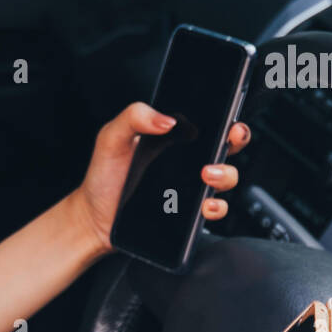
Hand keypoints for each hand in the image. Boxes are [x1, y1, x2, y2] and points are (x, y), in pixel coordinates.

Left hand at [75, 102, 250, 253]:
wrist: (95, 216)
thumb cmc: (104, 174)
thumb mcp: (112, 138)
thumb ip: (134, 117)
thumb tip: (166, 119)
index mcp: (174, 137)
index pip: (209, 121)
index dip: (226, 116)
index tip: (228, 117)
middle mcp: (188, 160)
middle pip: (228, 145)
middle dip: (237, 139)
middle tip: (227, 139)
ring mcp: (191, 187)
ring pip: (227, 177)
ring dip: (226, 174)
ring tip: (206, 175)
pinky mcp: (189, 212)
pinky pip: (215, 209)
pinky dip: (216, 207)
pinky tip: (203, 205)